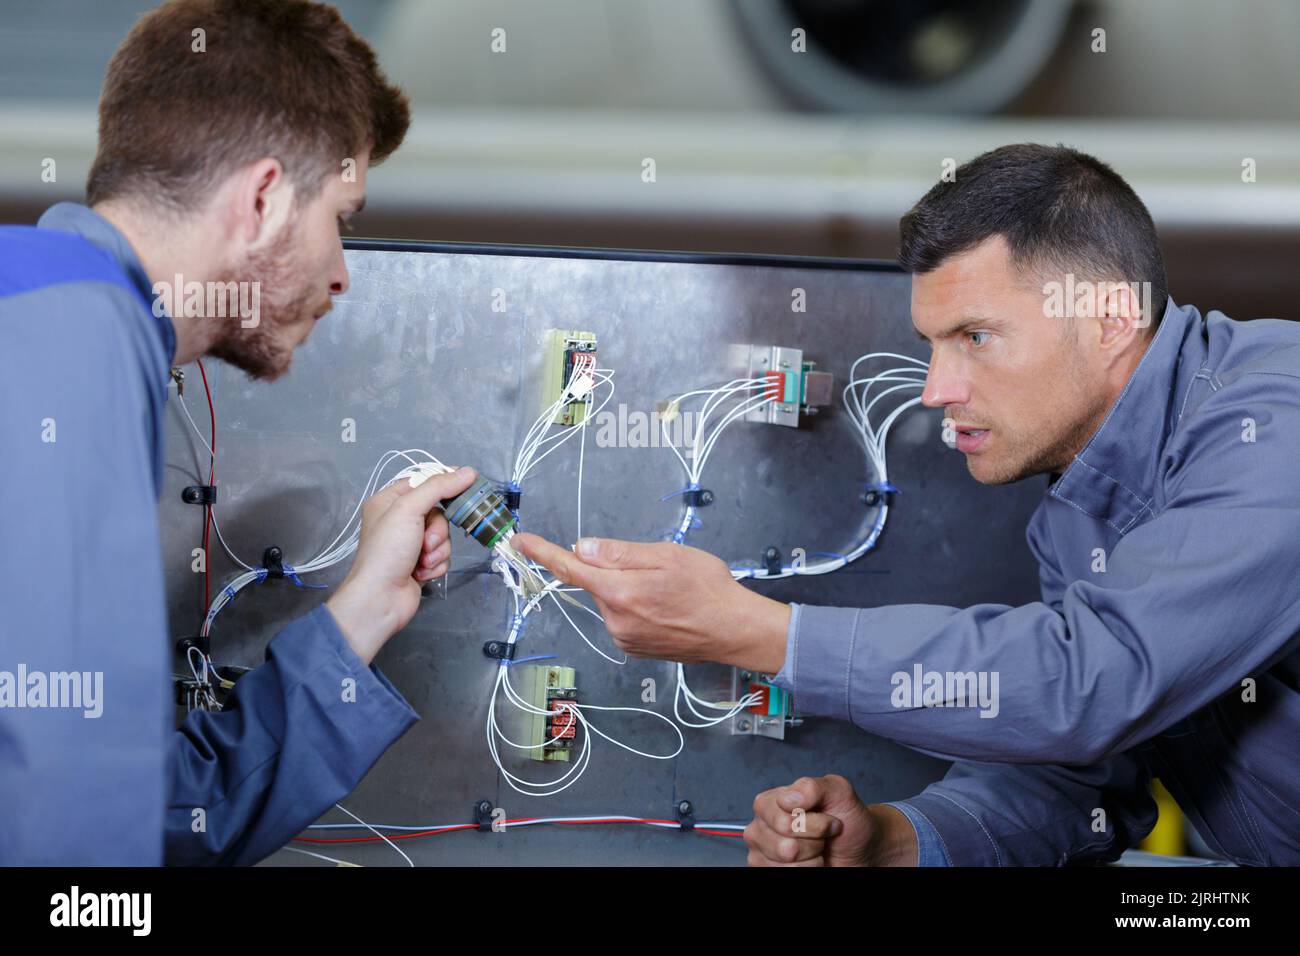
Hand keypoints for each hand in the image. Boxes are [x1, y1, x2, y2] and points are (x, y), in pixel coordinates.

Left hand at [325, 466, 476, 664]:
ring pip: (443, 536)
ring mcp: (410, 544)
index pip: (424, 483)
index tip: (468, 485)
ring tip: (422, 561)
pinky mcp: (420, 564)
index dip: (444, 485)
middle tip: (426, 542)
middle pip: (438, 513)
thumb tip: (468, 471)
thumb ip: (438, 488)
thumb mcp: (409, 510)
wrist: (380, 598)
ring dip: (438, 550)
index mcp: (388, 501)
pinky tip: (421, 573)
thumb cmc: (387, 550)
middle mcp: (398, 520)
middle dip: (437, 531)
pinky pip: (442, 556)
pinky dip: (436, 564)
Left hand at [511, 533, 789, 672]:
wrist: (734, 630)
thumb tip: (583, 547)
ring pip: (612, 601)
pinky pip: (623, 618)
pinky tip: (666, 608)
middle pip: (598, 584)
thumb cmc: (708, 587)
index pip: (570, 569)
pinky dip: (637, 608)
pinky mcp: (634, 648)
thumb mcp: (667, 555)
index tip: (520, 542)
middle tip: (657, 568)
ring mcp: (624, 638)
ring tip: (668, 591)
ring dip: (629, 590)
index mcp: (620, 591)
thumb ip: (621, 553)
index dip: (543, 553)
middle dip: (616, 571)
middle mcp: (615, 619)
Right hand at [744, 774, 918, 866]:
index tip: (828, 818)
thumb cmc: (848, 819)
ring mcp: (763, 851)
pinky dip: (808, 870)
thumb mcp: (839, 792)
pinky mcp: (768, 869)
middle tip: (822, 835)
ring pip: (788, 865)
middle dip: (814, 843)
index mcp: (770, 802)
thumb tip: (787, 799)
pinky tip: (809, 860)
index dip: (815, 824)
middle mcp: (761, 826)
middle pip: (786, 848)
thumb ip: (813, 787)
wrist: (860, 848)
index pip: (784, 822)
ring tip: (817, 848)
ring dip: (812, 859)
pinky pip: (786, 876)